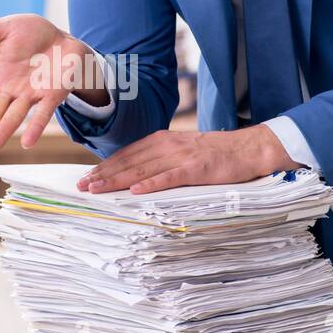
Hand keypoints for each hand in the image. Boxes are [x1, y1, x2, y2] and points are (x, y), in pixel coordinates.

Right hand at [0, 14, 101, 161]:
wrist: (64, 37)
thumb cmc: (32, 34)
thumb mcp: (3, 28)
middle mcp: (12, 90)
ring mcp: (32, 94)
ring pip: (13, 118)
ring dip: (2, 134)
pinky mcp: (53, 95)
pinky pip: (42, 113)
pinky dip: (35, 127)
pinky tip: (27, 143)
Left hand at [76, 126, 299, 193]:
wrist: (250, 148)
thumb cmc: (216, 153)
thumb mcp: (184, 150)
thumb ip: (161, 158)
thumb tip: (137, 174)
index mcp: (163, 139)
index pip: (127, 154)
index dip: (105, 166)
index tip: (87, 178)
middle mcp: (168, 145)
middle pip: (129, 162)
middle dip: (103, 175)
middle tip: (82, 187)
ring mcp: (182, 156)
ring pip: (143, 170)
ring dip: (118, 180)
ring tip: (98, 189)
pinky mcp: (197, 168)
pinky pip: (169, 177)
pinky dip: (151, 185)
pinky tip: (135, 192)